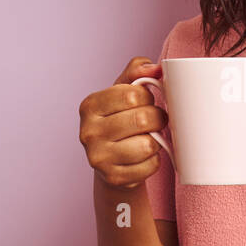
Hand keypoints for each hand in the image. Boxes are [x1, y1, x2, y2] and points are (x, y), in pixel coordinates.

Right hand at [78, 57, 169, 189]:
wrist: (110, 161)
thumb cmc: (120, 119)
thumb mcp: (123, 91)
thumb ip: (138, 70)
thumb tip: (156, 68)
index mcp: (89, 105)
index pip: (132, 94)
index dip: (147, 97)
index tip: (145, 102)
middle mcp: (88, 132)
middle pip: (142, 119)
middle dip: (157, 119)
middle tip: (154, 121)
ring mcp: (98, 158)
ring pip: (147, 145)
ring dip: (156, 141)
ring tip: (148, 138)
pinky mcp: (113, 178)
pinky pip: (150, 166)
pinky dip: (154, 161)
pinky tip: (144, 157)